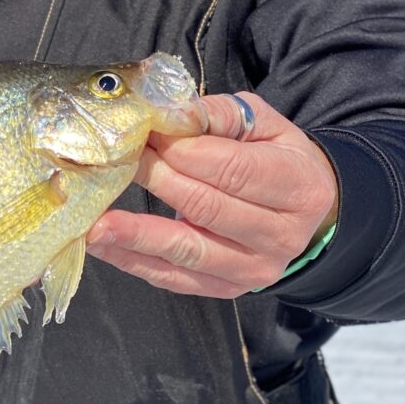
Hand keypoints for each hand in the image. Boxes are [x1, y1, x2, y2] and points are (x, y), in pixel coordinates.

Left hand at [85, 93, 338, 298]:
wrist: (308, 215)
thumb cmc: (276, 159)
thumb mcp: (264, 125)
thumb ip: (219, 116)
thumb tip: (169, 114)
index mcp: (298, 187)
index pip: (233, 169)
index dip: (184, 152)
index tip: (146, 134)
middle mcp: (281, 235)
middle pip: (207, 207)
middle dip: (156, 179)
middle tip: (116, 160)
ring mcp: (255, 269)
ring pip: (187, 250)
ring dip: (136, 235)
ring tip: (96, 222)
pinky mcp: (227, 290)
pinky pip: (175, 279)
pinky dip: (135, 262)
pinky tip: (104, 246)